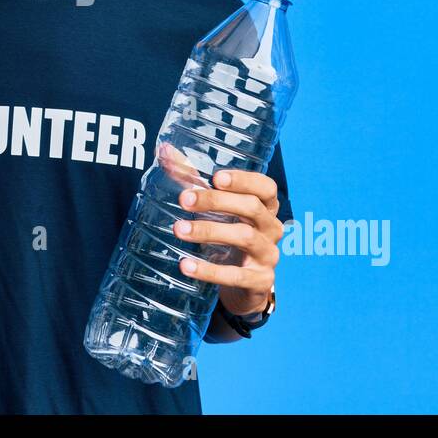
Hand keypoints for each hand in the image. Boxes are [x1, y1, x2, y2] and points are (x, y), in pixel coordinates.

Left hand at [157, 142, 281, 317]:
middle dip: (217, 202)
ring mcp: (269, 255)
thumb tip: (164, 151)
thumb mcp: (215, 210)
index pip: (266, 187)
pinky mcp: (260, 281)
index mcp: (266, 207)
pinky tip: (186, 265)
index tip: (215, 177)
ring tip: (179, 229)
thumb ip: (193, 181)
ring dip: (209, 231)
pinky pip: (237, 275)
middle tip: (184, 200)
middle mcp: (272, 228)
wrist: (243, 285)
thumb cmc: (228, 236)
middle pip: (251, 208)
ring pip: (245, 237)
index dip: (244, 180)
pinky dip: (210, 270)